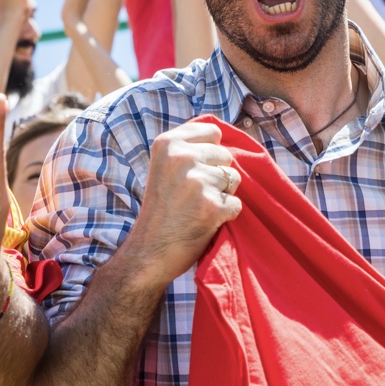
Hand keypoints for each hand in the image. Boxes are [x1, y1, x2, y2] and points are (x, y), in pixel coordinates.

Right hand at [122, 122, 241, 290]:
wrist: (148, 252)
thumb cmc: (160, 210)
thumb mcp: (164, 167)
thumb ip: (188, 147)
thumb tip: (224, 135)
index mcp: (167, 143)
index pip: (214, 132)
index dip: (210, 154)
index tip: (193, 171)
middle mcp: (181, 158)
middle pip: (225, 156)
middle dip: (216, 175)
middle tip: (191, 195)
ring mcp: (196, 182)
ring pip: (234, 179)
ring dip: (221, 195)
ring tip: (196, 208)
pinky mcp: (211, 207)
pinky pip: (236, 204)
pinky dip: (225, 215)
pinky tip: (203, 221)